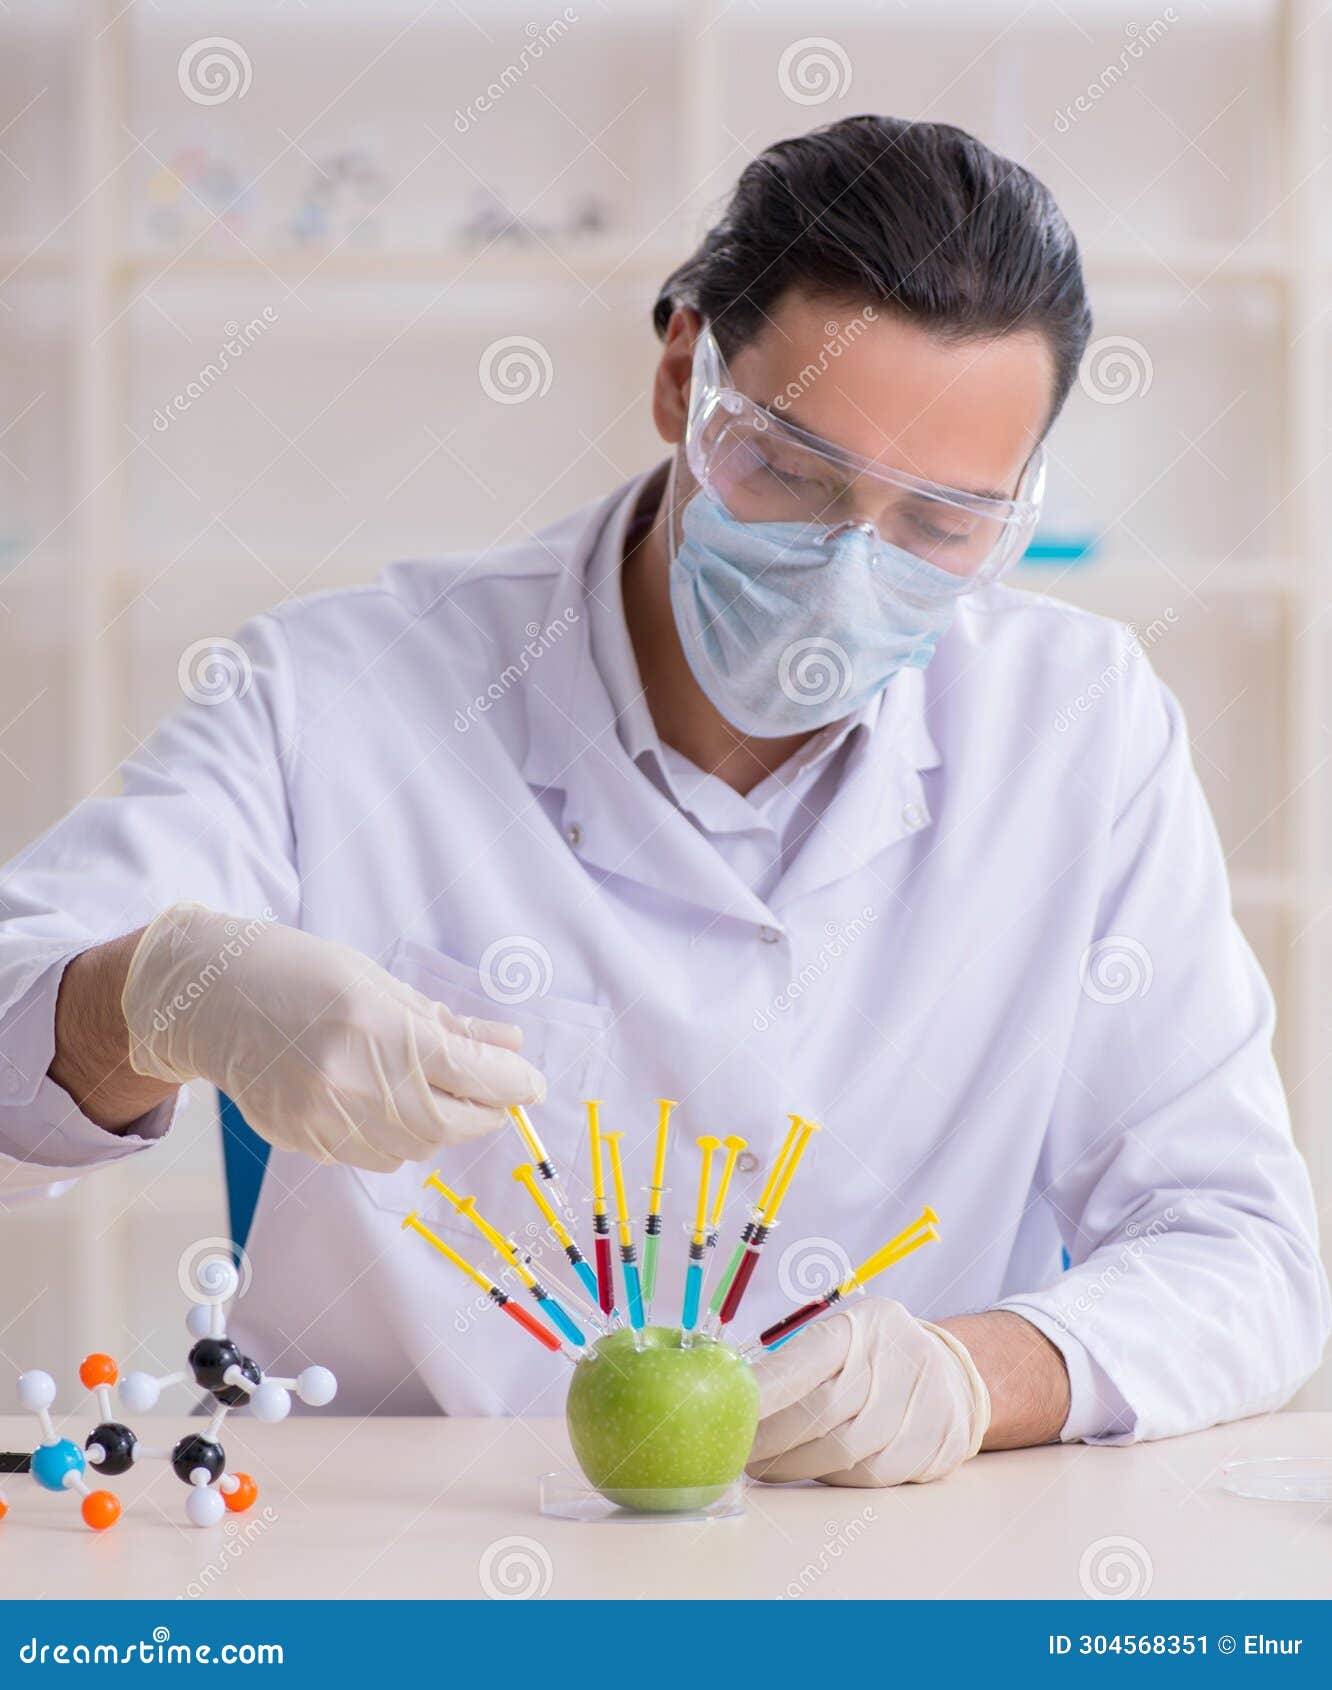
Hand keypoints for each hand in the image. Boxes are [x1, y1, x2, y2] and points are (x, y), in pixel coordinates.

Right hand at [121, 903, 544, 1170]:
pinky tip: (392, 1105)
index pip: (469, 1073)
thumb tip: (510, 1046)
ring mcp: (323, 1119)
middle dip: (485, 1112)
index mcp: (375, 1028)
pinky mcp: (305, 1142)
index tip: (532, 1082)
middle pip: (449, 1123)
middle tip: (498, 1095)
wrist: (212, 1000)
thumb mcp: (381, 983)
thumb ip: (449, 1023)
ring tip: (438, 1091)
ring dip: (442, 1125)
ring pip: (416, 1147)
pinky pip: (376, 1156)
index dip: (512, 1082)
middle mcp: (349, 1080)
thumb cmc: (300, 974)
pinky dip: (401, 1137)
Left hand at [746, 1297, 989, 1486]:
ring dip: (793, 1464)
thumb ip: (796, 1365)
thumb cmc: (874, 1358)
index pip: (804, 1361)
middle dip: (769, 1437)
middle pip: (820, 1412)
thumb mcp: (843, 1339)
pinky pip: (868, 1475)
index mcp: (863, 1325)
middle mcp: (897, 1358)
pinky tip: (812, 1468)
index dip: (763, 1392)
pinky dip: (831, 1476)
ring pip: (842, 1451)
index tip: (726, 1411)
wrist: (954, 1372)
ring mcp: (923, 1403)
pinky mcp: (935, 1445)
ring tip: (763, 1464)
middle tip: (735, 1449)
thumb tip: (732, 1399)